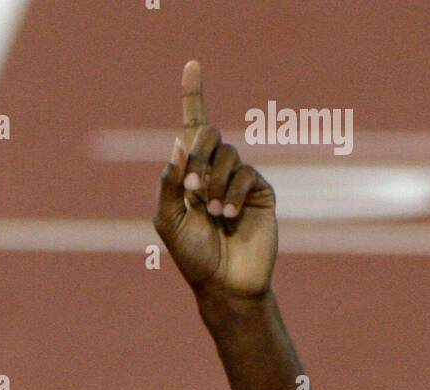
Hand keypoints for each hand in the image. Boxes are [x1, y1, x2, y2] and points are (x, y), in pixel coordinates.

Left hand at [153, 60, 276, 300]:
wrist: (224, 285)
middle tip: (192, 189)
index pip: (192, 129)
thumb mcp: (169, 222)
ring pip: (227, 156)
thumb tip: (178, 144)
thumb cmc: (193, 258)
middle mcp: (215, 172)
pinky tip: (229, 215)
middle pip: (208, 135)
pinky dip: (234, 193)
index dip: (193, 95)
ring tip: (213, 213)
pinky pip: (247, 175)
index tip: (192, 64)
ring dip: (215, 183)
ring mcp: (239, 180)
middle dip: (198, 155)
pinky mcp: (261, 193)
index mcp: (190, 175)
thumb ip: (170, 184)